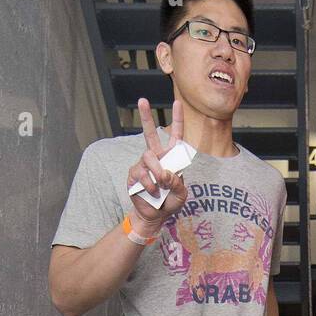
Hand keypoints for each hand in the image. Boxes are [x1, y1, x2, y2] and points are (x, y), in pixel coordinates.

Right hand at [126, 98, 189, 227]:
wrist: (155, 216)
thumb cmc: (170, 202)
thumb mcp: (181, 195)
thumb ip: (177, 184)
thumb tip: (166, 173)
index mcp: (171, 158)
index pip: (176, 136)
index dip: (177, 119)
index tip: (177, 103)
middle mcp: (156, 157)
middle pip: (150, 134)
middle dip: (146, 117)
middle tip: (142, 100)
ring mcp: (143, 165)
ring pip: (148, 157)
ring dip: (157, 172)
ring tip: (160, 186)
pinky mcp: (133, 175)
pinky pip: (141, 173)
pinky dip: (149, 184)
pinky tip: (152, 192)